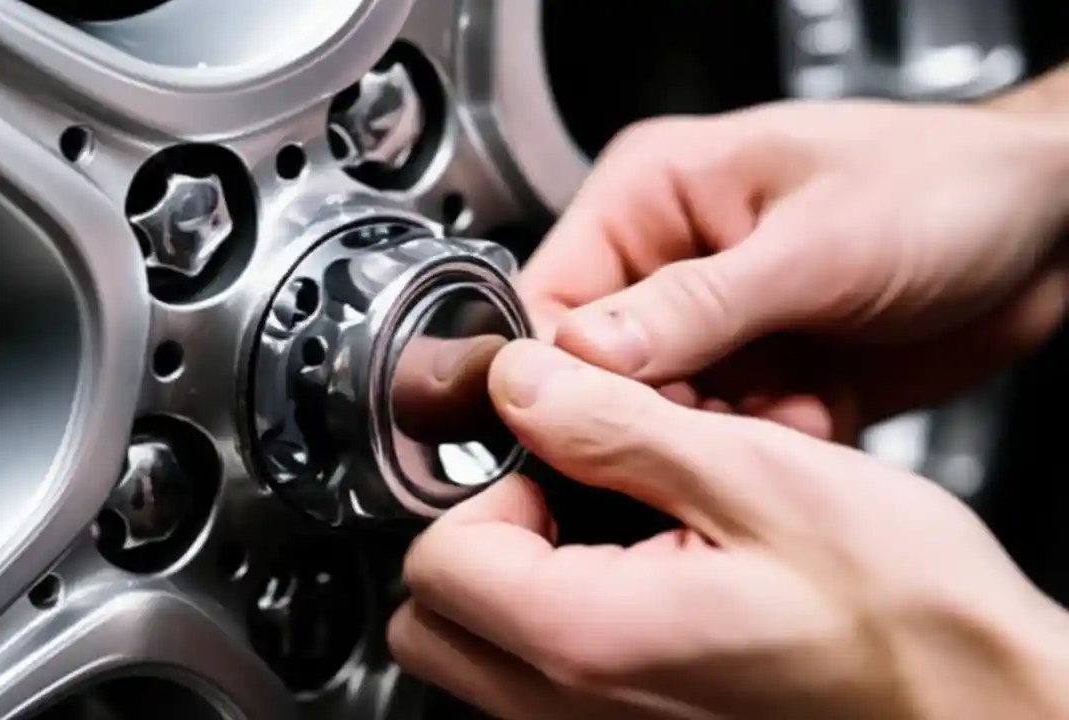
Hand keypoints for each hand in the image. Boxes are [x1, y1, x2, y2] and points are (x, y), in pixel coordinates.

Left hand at [390, 342, 1068, 718]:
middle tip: (575, 490)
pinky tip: (649, 573)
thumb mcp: (758, 477)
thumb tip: (519, 383)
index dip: (483, 485)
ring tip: (624, 529)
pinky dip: (563, 619)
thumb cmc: (910, 618)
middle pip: (434, 615)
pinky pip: (540, 682)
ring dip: (519, 576)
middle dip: (481, 534)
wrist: (983, 706)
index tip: (552, 453)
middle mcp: (571, 710)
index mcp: (587, 637)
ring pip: (478, 651)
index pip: (437, 554)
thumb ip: (613, 427)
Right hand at [521, 101, 1068, 439]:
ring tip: (786, 408)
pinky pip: (724, 434)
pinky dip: (763, 444)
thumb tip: (584, 353)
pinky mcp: (761, 372)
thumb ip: (694, 305)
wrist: (1052, 228)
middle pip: (598, 370)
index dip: (556, 369)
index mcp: (653, 196)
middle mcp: (670, 262)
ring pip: (663, 414)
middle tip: (714, 419)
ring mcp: (717, 323)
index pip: (549, 297)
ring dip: (718, 432)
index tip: (582, 422)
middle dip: (657, 411)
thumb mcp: (815, 243)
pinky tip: (816, 410)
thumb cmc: (946, 183)